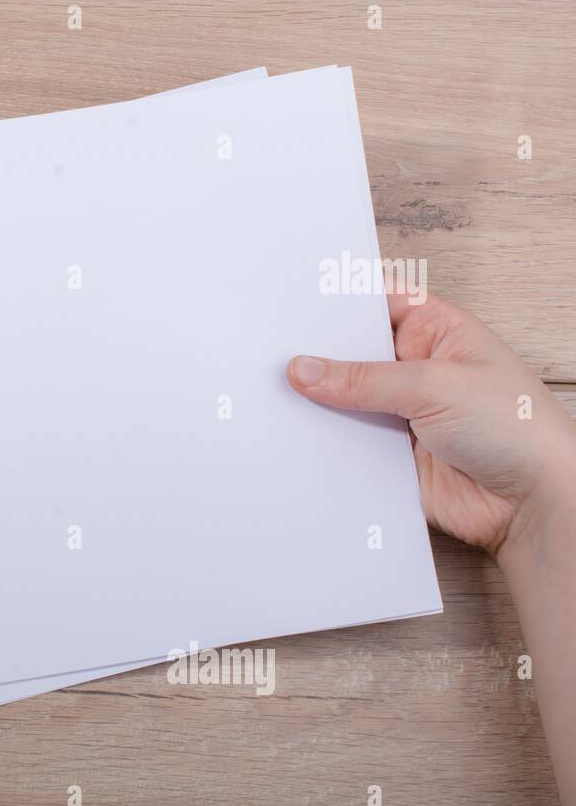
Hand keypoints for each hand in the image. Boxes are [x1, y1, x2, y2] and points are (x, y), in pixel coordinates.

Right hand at [286, 290, 575, 555]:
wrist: (532, 504)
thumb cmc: (518, 428)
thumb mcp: (435, 385)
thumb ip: (364, 379)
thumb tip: (305, 369)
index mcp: (435, 331)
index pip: (375, 302)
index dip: (335, 302)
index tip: (289, 305)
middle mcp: (415, 369)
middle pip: (351, 353)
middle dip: (317, 355)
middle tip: (273, 355)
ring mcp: (401, 413)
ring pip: (343, 401)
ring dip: (317, 404)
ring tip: (275, 397)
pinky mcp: (389, 456)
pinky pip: (345, 443)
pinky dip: (323, 443)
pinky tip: (296, 438)